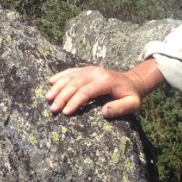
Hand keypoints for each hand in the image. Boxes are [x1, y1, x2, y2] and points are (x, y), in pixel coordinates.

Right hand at [45, 59, 164, 117]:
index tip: (65, 113)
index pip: (85, 91)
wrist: (133, 80)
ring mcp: (89, 69)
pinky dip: (59, 76)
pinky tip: (50, 82)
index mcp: (105, 81)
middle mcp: (95, 73)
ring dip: (57, 87)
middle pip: (74, 84)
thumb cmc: (132, 95)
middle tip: (53, 108)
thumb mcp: (133, 104)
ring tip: (47, 98)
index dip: (74, 102)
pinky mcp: (85, 69)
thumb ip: (120, 108)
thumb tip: (103, 112)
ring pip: (69, 77)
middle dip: (62, 97)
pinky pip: (70, 71)